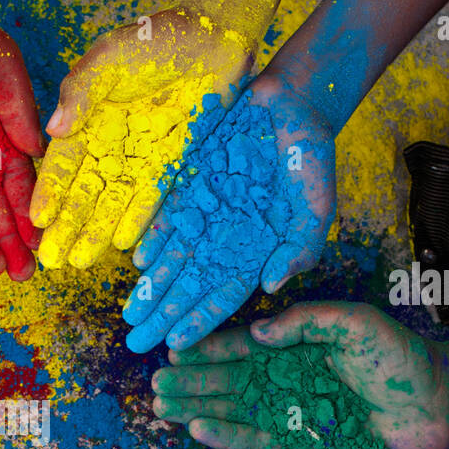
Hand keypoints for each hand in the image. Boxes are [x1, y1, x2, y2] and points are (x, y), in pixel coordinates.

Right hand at [31, 7, 252, 269]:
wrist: (213, 34)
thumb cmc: (157, 35)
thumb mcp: (110, 54)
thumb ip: (81, 88)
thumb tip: (54, 129)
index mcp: (86, 119)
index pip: (61, 164)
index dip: (48, 192)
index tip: (37, 219)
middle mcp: (109, 144)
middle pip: (82, 193)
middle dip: (65, 226)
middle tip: (50, 258)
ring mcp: (140, 156)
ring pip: (112, 202)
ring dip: (95, 232)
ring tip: (79, 262)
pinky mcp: (172, 163)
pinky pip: (151, 197)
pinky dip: (138, 219)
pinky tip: (124, 244)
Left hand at [125, 74, 336, 352]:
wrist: (291, 105)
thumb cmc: (310, 160)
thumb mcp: (318, 206)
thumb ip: (300, 249)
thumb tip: (270, 287)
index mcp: (255, 251)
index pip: (224, 294)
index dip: (200, 319)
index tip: (176, 344)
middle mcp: (225, 239)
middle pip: (190, 284)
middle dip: (164, 313)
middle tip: (137, 342)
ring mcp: (205, 213)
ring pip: (173, 257)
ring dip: (151, 286)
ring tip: (130, 313)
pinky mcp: (188, 185)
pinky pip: (166, 218)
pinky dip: (153, 238)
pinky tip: (138, 262)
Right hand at [152, 303, 448, 448]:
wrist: (438, 402)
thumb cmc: (401, 355)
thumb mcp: (355, 323)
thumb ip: (307, 322)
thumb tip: (258, 332)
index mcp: (293, 348)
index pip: (240, 348)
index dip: (206, 350)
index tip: (174, 348)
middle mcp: (284, 382)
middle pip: (226, 383)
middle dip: (190, 383)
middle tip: (154, 385)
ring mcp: (290, 416)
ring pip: (232, 413)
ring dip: (197, 409)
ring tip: (162, 407)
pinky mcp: (300, 448)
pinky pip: (256, 444)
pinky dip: (228, 438)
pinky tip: (199, 428)